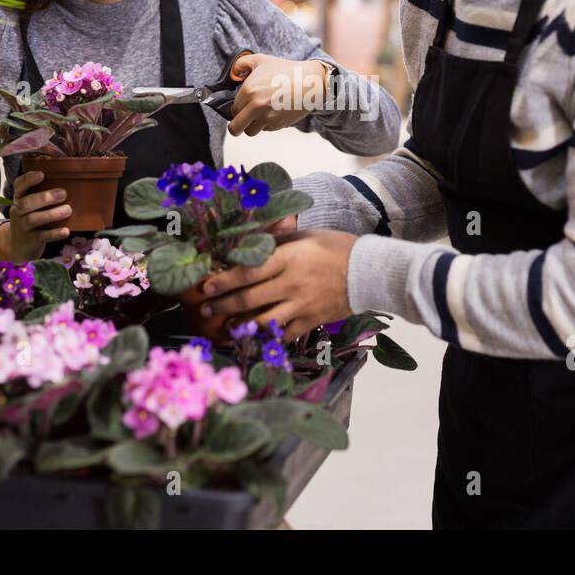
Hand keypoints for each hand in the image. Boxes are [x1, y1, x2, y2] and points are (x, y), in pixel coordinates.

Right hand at [0, 170, 71, 262]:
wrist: (19, 247)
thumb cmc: (31, 220)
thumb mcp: (32, 207)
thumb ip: (44, 196)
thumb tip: (72, 183)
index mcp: (19, 199)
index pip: (18, 186)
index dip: (28, 179)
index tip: (41, 174)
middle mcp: (18, 212)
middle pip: (26, 203)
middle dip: (44, 197)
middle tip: (63, 193)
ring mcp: (22, 227)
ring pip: (33, 219)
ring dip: (51, 214)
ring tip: (68, 210)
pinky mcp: (30, 241)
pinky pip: (41, 236)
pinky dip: (54, 233)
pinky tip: (66, 231)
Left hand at [198, 229, 355, 341]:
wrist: (369, 272)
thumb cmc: (337, 247)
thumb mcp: (306, 235)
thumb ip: (278, 240)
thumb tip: (251, 242)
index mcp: (288, 258)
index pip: (248, 271)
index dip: (224, 280)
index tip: (206, 286)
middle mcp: (291, 284)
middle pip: (250, 299)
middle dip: (224, 305)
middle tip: (206, 309)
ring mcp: (301, 305)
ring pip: (263, 321)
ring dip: (240, 325)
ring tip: (225, 326)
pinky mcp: (311, 321)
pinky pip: (284, 335)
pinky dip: (268, 338)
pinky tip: (254, 339)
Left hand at [227, 53, 330, 136]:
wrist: (310, 81)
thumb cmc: (286, 70)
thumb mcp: (260, 60)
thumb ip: (240, 64)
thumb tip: (232, 75)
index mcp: (248, 91)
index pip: (232, 110)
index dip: (236, 109)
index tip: (241, 107)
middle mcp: (255, 106)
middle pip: (235, 128)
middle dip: (236, 127)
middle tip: (240, 122)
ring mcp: (268, 117)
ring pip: (250, 132)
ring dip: (252, 126)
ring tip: (258, 116)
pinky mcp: (279, 124)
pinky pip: (266, 130)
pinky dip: (267, 124)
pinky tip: (274, 112)